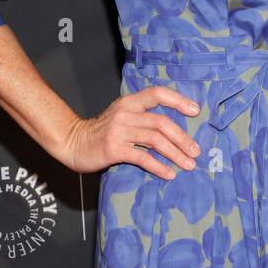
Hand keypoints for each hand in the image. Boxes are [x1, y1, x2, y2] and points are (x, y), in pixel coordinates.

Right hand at [57, 86, 201, 178]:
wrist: (71, 142)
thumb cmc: (101, 132)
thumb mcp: (121, 116)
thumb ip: (142, 117)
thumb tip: (173, 128)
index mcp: (129, 102)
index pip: (157, 94)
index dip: (178, 100)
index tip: (196, 111)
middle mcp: (125, 113)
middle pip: (161, 122)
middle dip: (183, 138)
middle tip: (196, 151)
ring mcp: (118, 131)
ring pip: (155, 140)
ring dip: (176, 154)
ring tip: (189, 165)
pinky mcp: (113, 149)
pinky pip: (142, 158)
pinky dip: (159, 167)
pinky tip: (170, 174)